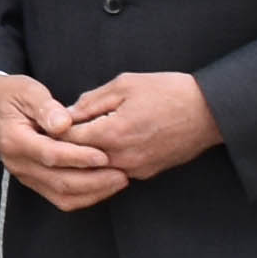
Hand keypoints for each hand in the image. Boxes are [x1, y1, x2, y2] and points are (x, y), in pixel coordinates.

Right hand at [0, 73, 128, 213]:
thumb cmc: (12, 94)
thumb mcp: (27, 91)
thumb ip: (46, 107)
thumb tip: (63, 123)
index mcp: (15, 140)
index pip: (51, 154)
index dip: (79, 157)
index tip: (104, 156)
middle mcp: (18, 163)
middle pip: (60, 182)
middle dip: (94, 181)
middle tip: (122, 174)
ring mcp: (25, 175)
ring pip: (62, 195)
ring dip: (93, 192)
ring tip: (118, 181)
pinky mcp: (34, 181)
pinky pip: (60, 197)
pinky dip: (84, 196)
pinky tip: (103, 186)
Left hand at [67, 71, 225, 182]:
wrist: (210, 111)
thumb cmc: (168, 91)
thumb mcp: (125, 84)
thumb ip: (91, 100)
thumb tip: (67, 113)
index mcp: (112, 133)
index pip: (68, 139)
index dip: (54, 129)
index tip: (47, 122)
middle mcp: (121, 158)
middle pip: (79, 159)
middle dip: (65, 147)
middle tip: (54, 134)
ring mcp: (136, 169)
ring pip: (97, 169)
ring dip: (85, 156)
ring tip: (77, 140)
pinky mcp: (147, 173)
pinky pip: (116, 170)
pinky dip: (105, 161)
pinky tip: (103, 146)